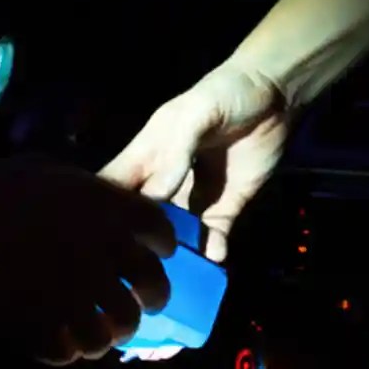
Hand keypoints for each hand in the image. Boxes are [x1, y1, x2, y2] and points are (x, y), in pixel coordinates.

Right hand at [0, 161, 175, 365]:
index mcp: (107, 210)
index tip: (155, 252)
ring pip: (118, 326)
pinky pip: (73, 350)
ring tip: (100, 333)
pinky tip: (60, 342)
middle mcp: (105, 254)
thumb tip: (96, 196)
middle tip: (139, 303)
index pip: (158, 231)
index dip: (160, 244)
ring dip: (112, 331)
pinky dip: (68, 350)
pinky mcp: (50, 327)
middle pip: (152, 285)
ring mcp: (80, 295)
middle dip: (151, 297)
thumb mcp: (43, 171)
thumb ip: (81, 188)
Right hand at [101, 61, 292, 261]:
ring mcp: (194, 196)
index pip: (114, 185)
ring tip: (169, 274)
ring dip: (173, 253)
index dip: (100, 207)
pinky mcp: (226, 206)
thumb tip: (155, 197)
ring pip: (175, 233)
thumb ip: (175, 153)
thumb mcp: (195, 115)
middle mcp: (164, 181)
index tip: (91, 235)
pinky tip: (213, 259)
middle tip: (131, 266)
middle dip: (135, 239)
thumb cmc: (224, 94)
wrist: (276, 94)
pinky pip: (214, 234)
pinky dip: (213, 249)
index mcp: (146, 155)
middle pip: (140, 217)